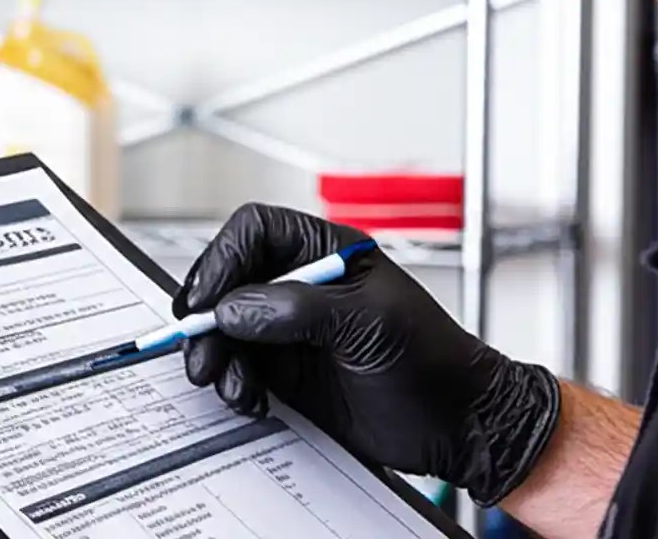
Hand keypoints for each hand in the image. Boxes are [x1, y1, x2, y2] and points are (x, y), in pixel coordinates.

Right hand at [175, 204, 560, 505]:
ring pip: (225, 330)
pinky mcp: (286, 371)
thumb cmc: (434, 360)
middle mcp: (301, 285)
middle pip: (228, 282)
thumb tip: (233, 309)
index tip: (207, 301)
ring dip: (218, 357)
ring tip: (233, 385)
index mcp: (326, 251)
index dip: (223, 261)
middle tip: (203, 351)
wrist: (454, 425)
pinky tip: (251, 398)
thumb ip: (297, 309)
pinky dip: (233, 384)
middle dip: (208, 317)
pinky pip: (239, 368)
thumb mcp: (370, 323)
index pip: (255, 233)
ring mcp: (290, 329)